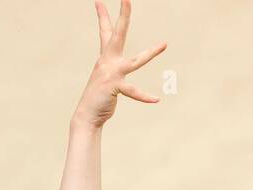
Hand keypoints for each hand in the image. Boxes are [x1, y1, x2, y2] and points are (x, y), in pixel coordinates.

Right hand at [72, 0, 165, 128]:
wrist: (88, 114)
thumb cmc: (99, 97)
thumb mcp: (105, 78)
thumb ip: (112, 69)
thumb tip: (115, 67)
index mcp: (105, 57)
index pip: (105, 32)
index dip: (103, 15)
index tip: (100, 1)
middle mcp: (108, 61)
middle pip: (118, 34)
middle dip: (123, 16)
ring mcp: (112, 73)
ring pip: (136, 61)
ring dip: (151, 53)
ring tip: (165, 44)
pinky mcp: (115, 87)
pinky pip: (133, 91)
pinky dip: (144, 97)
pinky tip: (156, 100)